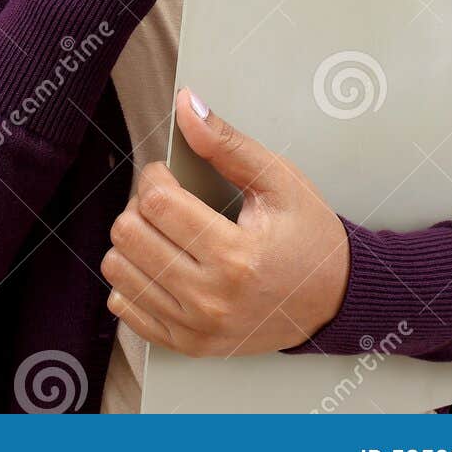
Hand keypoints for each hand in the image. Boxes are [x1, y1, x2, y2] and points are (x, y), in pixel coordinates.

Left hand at [100, 87, 349, 354]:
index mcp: (236, 256)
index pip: (157, 204)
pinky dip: (134, 279)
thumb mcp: (278, 180)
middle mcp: (211, 299)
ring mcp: (197, 328)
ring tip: (165, 230)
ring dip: (133, 240)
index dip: (154, 176)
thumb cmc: (308, 236)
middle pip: (129, 236)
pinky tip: (161, 262)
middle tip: (166, 199)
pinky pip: (126, 308)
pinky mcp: (188, 345)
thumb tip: (188, 106)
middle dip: (140, 204)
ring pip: (119, 271)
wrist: (332, 299)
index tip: (168, 173)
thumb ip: (227, 143)